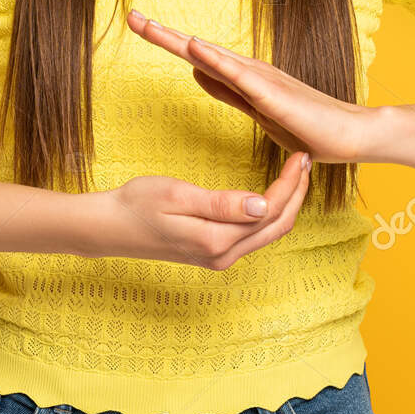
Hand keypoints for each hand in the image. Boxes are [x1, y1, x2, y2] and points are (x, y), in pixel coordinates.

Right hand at [82, 152, 312, 269]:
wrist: (109, 226)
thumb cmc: (136, 204)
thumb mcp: (177, 195)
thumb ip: (222, 204)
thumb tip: (262, 205)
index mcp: (216, 240)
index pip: (269, 211)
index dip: (289, 183)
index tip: (299, 155)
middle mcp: (223, 256)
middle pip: (278, 226)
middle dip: (297, 194)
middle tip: (305, 161)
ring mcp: (219, 258)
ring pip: (269, 233)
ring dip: (286, 204)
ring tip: (294, 174)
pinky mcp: (213, 253)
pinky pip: (254, 236)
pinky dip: (269, 214)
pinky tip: (270, 194)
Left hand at [126, 8, 377, 165]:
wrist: (350, 136)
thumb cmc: (308, 126)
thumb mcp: (256, 110)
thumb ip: (226, 90)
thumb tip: (196, 72)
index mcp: (242, 77)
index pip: (196, 57)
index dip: (168, 42)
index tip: (139, 26)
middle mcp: (248, 71)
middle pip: (196, 50)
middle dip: (163, 34)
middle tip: (132, 16)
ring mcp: (260, 79)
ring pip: (211, 55)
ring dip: (180, 40)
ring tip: (149, 25)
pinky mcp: (272, 94)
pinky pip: (238, 75)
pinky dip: (215, 59)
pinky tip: (194, 47)